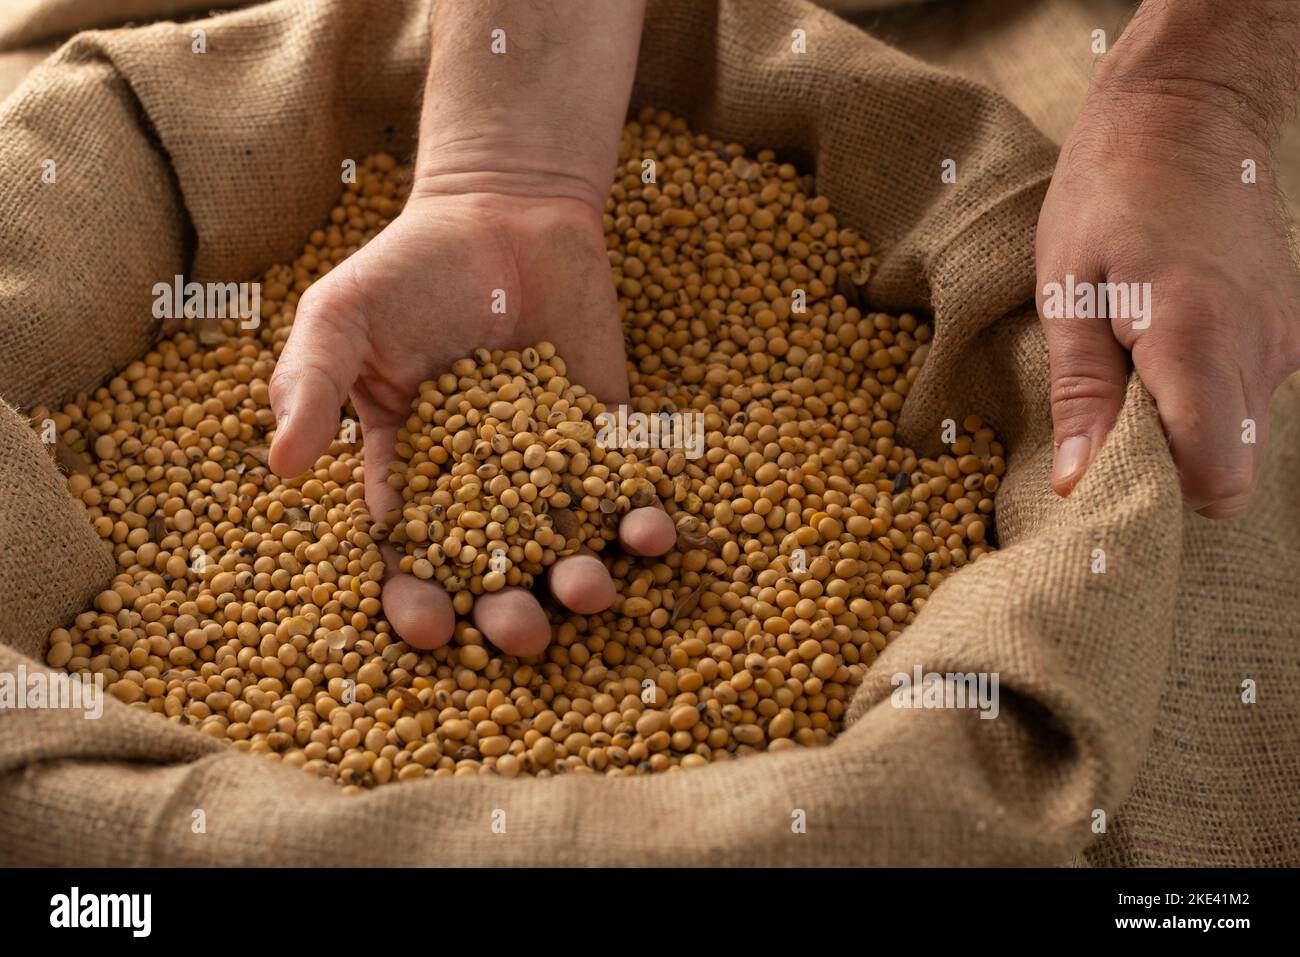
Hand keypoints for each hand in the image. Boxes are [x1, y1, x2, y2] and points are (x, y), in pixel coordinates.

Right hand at [267, 190, 675, 653]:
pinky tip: (651, 532)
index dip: (418, 600)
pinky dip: (644, 520)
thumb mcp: (342, 318)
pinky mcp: (606, 439)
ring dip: (582, 581)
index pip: (412, 557)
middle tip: (522, 633)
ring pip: (568, 547)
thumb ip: (311, 386)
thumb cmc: (411, 267)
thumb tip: (279, 466)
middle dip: (507, 614)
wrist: (504, 211)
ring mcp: (549, 467)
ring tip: (589, 589)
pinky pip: (627, 493)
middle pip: (497, 574)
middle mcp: (482, 487)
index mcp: (410, 474)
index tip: (430, 629)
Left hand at [1036, 85, 1299, 516]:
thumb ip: (1081, 393)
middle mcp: (1260, 348)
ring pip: (1239, 435)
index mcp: (1199, 340)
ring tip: (1124, 374)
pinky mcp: (1286, 328)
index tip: (1102, 471)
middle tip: (1101, 425)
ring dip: (1182, 430)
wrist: (1188, 111)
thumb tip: (1077, 481)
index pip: (1214, 477)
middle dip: (1166, 470)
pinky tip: (1155, 353)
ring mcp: (1284, 338)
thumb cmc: (1109, 192)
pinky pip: (1246, 397)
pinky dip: (1202, 398)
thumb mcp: (1068, 290)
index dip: (1158, 492)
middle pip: (1230, 468)